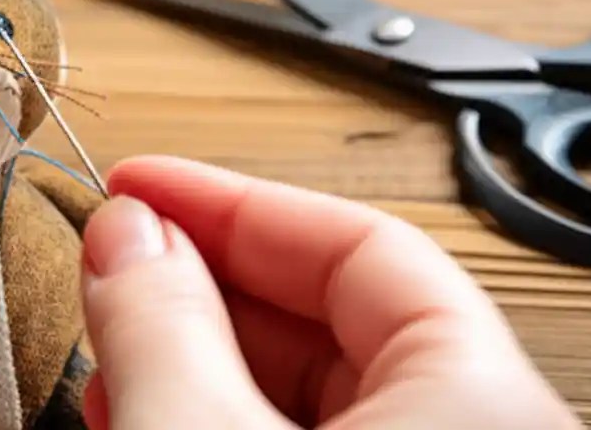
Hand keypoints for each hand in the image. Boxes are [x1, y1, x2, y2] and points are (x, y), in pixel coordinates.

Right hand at [79, 156, 582, 429]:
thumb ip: (164, 328)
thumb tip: (126, 236)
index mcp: (481, 404)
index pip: (359, 246)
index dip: (233, 202)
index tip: (140, 184)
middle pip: (328, 315)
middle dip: (201, 281)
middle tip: (114, 260)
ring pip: (299, 391)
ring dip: (191, 355)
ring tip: (109, 352)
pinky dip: (209, 417)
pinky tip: (140, 415)